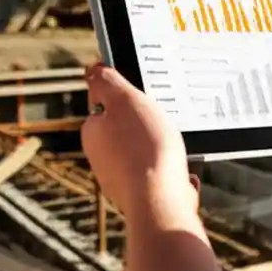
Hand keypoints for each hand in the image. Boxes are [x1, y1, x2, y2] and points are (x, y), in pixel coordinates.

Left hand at [79, 64, 198, 220]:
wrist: (160, 200)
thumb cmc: (144, 148)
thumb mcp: (124, 99)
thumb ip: (106, 81)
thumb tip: (92, 69)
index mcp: (92, 133)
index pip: (105, 105)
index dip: (126, 97)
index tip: (144, 97)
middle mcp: (101, 158)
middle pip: (126, 128)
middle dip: (146, 122)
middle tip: (162, 119)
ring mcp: (121, 179)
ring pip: (144, 151)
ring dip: (161, 146)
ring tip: (172, 145)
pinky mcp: (142, 195)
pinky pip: (158, 174)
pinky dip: (170, 168)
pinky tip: (179, 169)